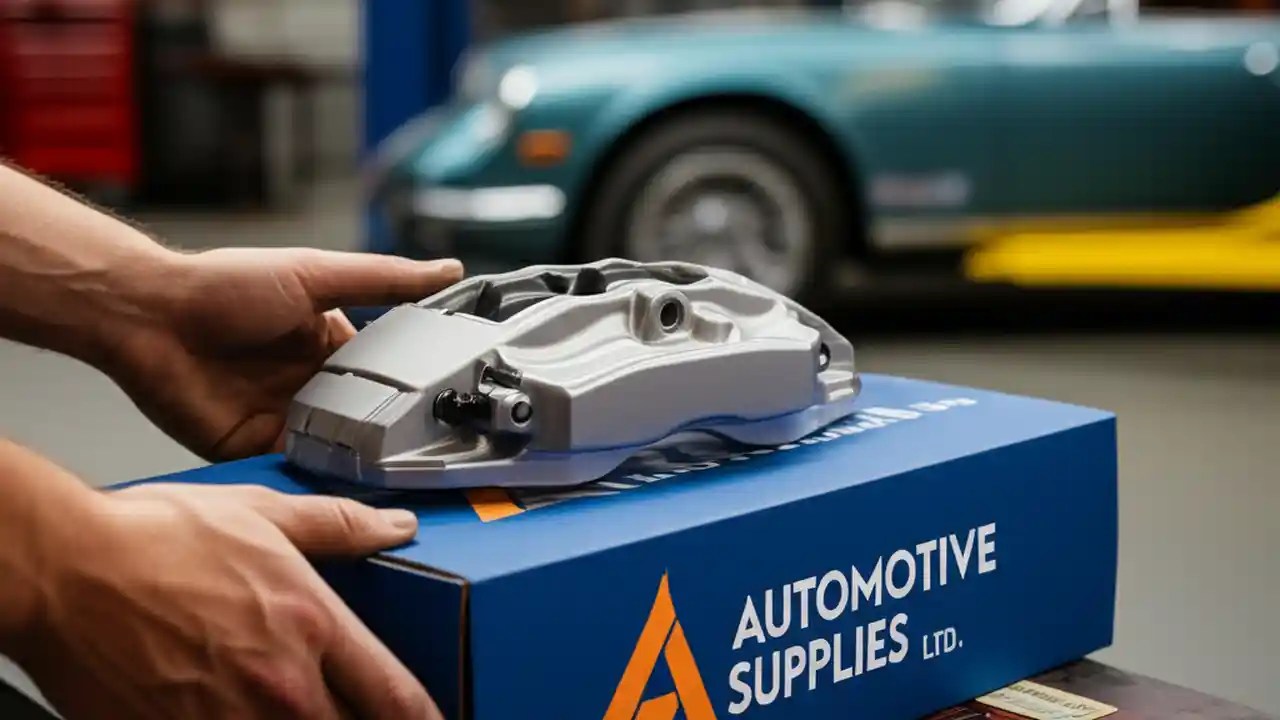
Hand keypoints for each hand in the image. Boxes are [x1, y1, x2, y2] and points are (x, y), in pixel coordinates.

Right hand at [13, 481, 442, 719]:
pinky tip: (230, 716)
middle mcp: (280, 683)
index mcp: (311, 624)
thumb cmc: (154, 538)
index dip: (423, 719)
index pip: (395, 696)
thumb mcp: (262, 514)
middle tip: (352, 711)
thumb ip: (339, 526)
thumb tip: (395, 525)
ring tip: (284, 709)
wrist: (65, 569)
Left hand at [108, 248, 462, 460]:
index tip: (449, 404)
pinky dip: (316, 474)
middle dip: (390, 431)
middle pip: (364, 415)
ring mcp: (280, 415)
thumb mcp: (318, 274)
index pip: (384, 372)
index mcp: (328, 342)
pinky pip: (294, 466)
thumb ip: (384, 281)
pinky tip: (343, 481)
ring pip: (335, 445)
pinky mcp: (250, 446)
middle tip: (428, 448)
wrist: (147, 317)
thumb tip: (448, 270)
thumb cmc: (223, 285)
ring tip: (394, 471)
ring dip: (357, 457)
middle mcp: (307, 381)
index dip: (413, 388)